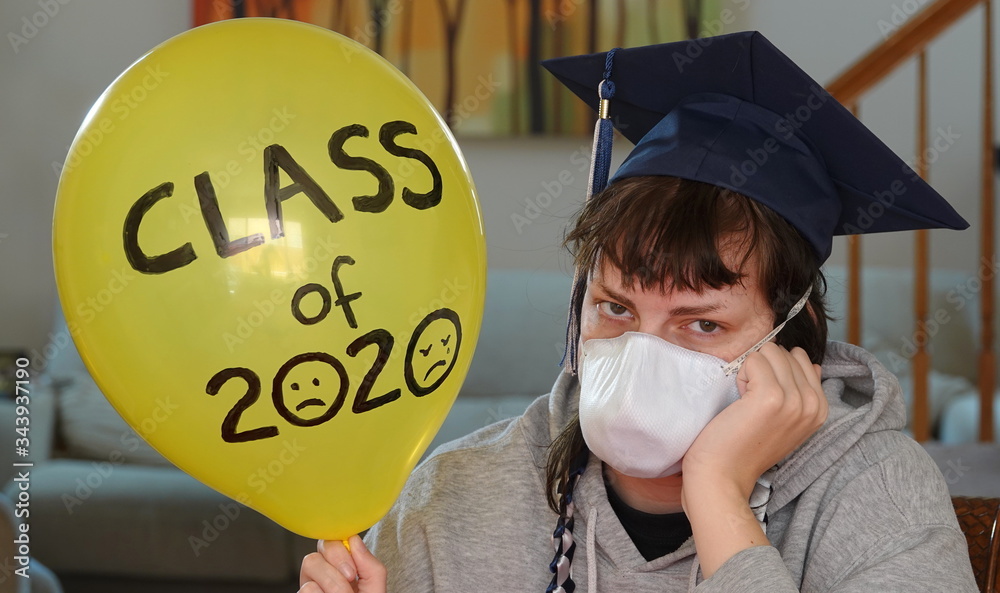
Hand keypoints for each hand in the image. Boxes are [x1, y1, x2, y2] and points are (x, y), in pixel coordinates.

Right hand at [299, 534, 385, 592]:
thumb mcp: (375, 588)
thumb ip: (369, 564)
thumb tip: (354, 540)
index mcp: (341, 568)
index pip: (333, 541)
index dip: (341, 549)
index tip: (353, 569)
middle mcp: (322, 576)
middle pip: (319, 548)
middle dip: (337, 561)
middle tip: (350, 579)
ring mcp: (309, 587)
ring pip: (310, 563)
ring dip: (333, 582)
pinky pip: (307, 587)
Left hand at [681, 343, 826, 498]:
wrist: (724, 474)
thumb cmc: (746, 446)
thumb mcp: (786, 420)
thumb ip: (801, 391)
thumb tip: (812, 363)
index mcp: (820, 409)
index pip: (802, 359)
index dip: (775, 373)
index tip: (764, 402)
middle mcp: (812, 404)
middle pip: (785, 353)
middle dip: (763, 370)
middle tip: (752, 403)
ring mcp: (794, 400)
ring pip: (770, 352)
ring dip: (751, 371)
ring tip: (746, 402)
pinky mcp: (771, 396)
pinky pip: (754, 358)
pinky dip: (740, 375)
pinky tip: (739, 401)